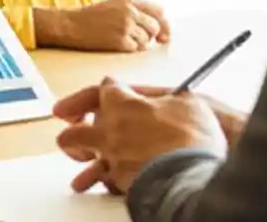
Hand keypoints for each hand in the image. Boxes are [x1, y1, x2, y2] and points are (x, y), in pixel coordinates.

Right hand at [44, 0, 170, 51]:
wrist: (71, 25)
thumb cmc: (92, 17)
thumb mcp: (115, 5)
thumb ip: (136, 10)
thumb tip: (158, 27)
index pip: (159, 11)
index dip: (163, 24)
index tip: (162, 34)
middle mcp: (130, 10)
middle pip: (156, 26)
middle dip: (152, 36)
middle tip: (141, 39)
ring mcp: (126, 25)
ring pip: (146, 40)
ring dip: (139, 44)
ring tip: (122, 39)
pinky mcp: (120, 40)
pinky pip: (136, 49)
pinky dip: (129, 49)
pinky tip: (117, 44)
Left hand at [54, 78, 226, 194]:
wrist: (193, 176)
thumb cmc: (192, 137)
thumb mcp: (187, 104)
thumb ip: (169, 100)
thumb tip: (173, 100)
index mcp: (123, 104)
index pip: (106, 87)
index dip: (110, 88)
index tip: (111, 89)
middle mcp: (110, 128)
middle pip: (76, 123)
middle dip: (73, 121)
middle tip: (75, 121)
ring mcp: (111, 156)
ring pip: (76, 149)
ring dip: (77, 150)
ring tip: (82, 154)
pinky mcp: (118, 180)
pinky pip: (102, 175)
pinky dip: (104, 175)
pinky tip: (107, 178)